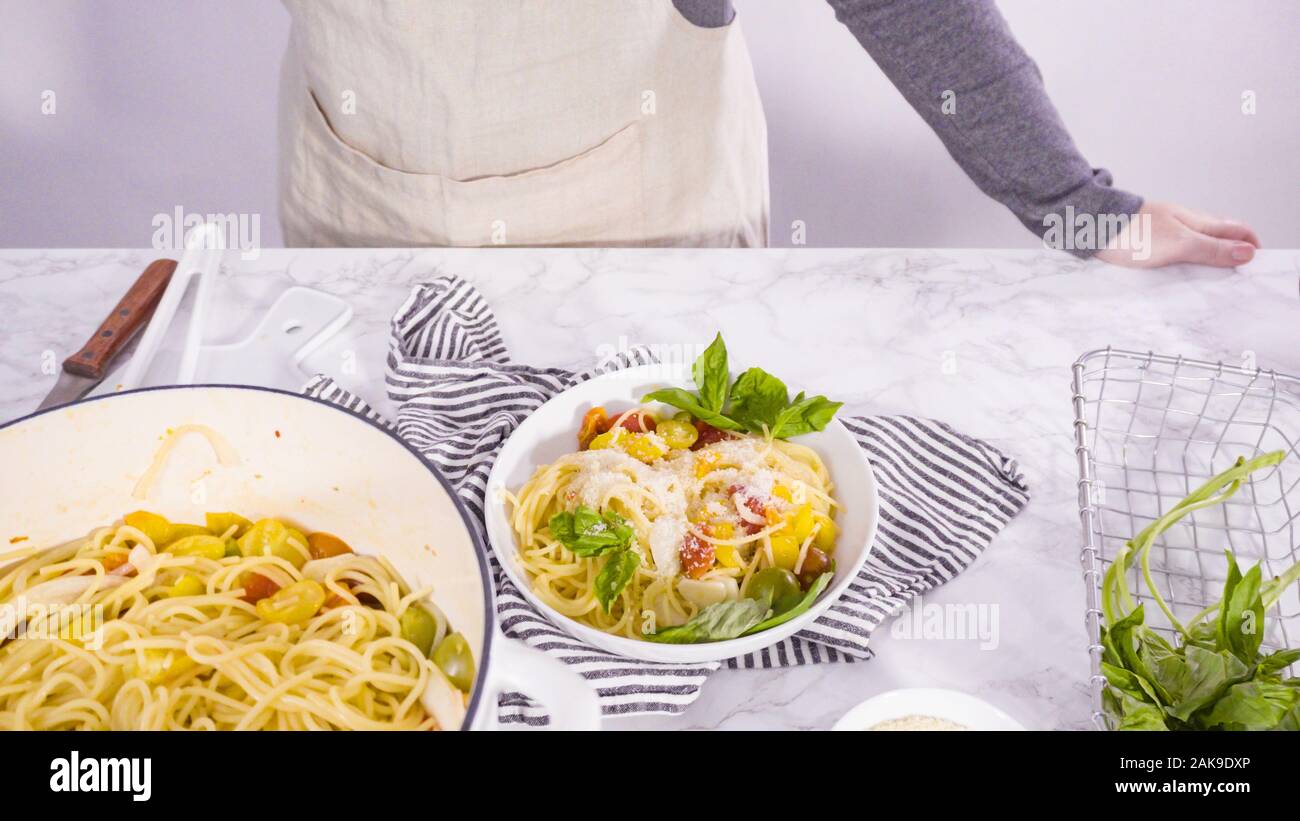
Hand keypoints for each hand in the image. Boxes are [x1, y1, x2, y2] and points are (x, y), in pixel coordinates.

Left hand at [1097, 201, 1259, 268]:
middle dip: (1231, 254)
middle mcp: (1183, 223)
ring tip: (1211, 282)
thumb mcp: (1179, 244)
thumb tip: (1247, 252)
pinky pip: (1172, 252)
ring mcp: (1163, 231)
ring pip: (1195, 244)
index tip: (1256, 267)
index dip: (1250, 246)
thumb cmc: (1132, 232)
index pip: (1237, 230)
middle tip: (1237, 278)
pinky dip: (1183, 263)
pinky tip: (1178, 275)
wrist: (1090, 225)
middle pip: (1217, 237)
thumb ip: (1211, 249)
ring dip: (1207, 260)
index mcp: (1197, 221)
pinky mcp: (1144, 241)